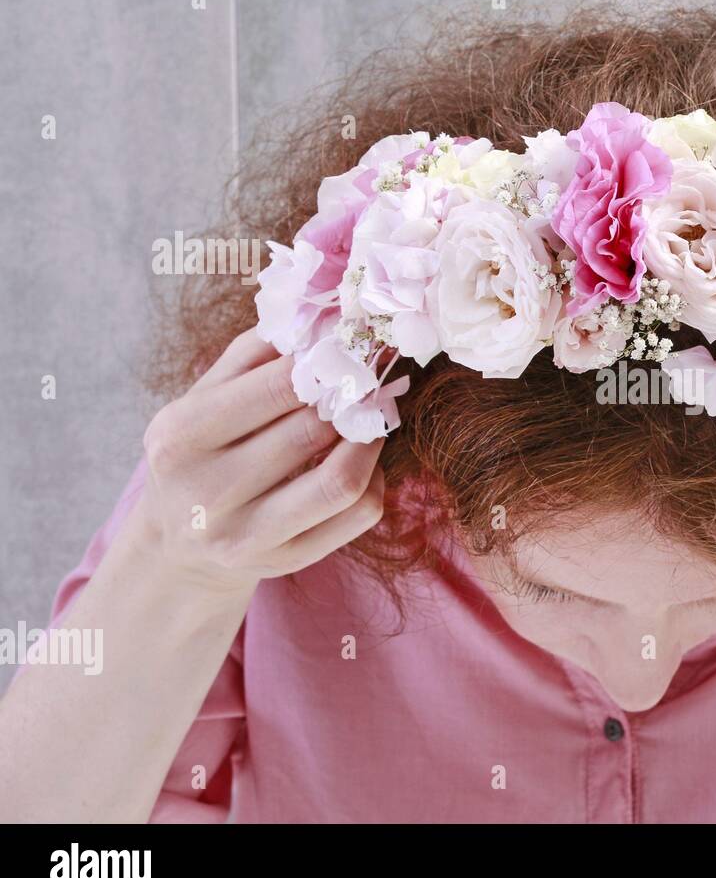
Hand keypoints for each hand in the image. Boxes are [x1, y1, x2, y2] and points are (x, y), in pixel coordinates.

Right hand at [131, 328, 386, 590]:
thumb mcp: (201, 399)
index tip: (352, 345)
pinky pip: (357, 514)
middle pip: (311, 431)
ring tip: (371, 417)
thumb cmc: (200, 454)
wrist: (179, 546)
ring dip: (370, 440)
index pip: (275, 388)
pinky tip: (363, 462)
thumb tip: (315, 316)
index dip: (325, 362)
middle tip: (372, 378)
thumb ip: (250, 356)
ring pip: (342, 480)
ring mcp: (247, 535)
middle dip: (351, 399)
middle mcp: (208, 492)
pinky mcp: (285, 561)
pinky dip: (375, 480)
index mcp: (181, 436)